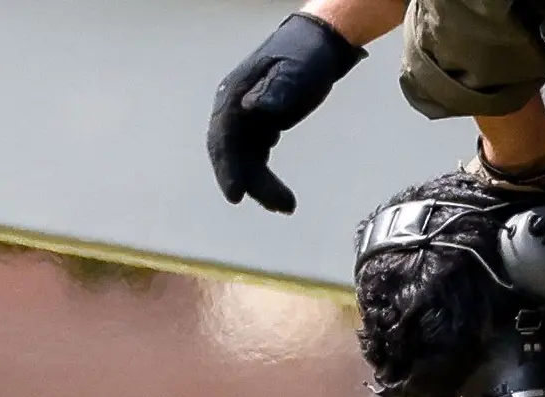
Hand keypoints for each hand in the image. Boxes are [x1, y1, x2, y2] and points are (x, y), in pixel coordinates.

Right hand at [208, 14, 366, 214]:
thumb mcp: (296, 71)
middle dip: (250, 182)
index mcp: (236, 94)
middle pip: (232, 153)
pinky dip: (265, 175)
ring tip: (286, 206)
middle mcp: (236, 107)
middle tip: (277, 207)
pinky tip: (280, 193)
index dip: (228, 168)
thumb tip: (254, 110)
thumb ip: (277, 90)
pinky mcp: (261, 123)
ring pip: (245, 158)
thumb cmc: (307, 55)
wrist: (319, 42)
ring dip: (261, 184)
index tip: (236, 195)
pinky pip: (255, 155)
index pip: (224, 137)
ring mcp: (247, 116)